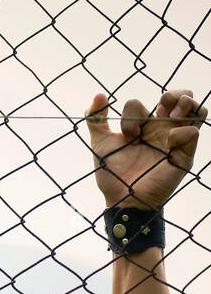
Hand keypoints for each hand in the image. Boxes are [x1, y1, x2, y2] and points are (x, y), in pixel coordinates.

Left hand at [84, 89, 205, 209]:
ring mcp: (175, 142)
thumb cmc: (112, 175)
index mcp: (144, 126)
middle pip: (184, 97)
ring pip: (198, 111)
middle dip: (174, 94)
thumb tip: (99, 95)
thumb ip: (96, 119)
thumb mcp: (100, 144)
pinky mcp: (183, 157)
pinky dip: (182, 132)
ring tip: (171, 114)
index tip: (126, 132)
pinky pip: (193, 133)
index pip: (145, 104)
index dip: (133, 111)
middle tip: (161, 108)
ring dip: (186, 104)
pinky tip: (168, 142)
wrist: (121, 199)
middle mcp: (162, 130)